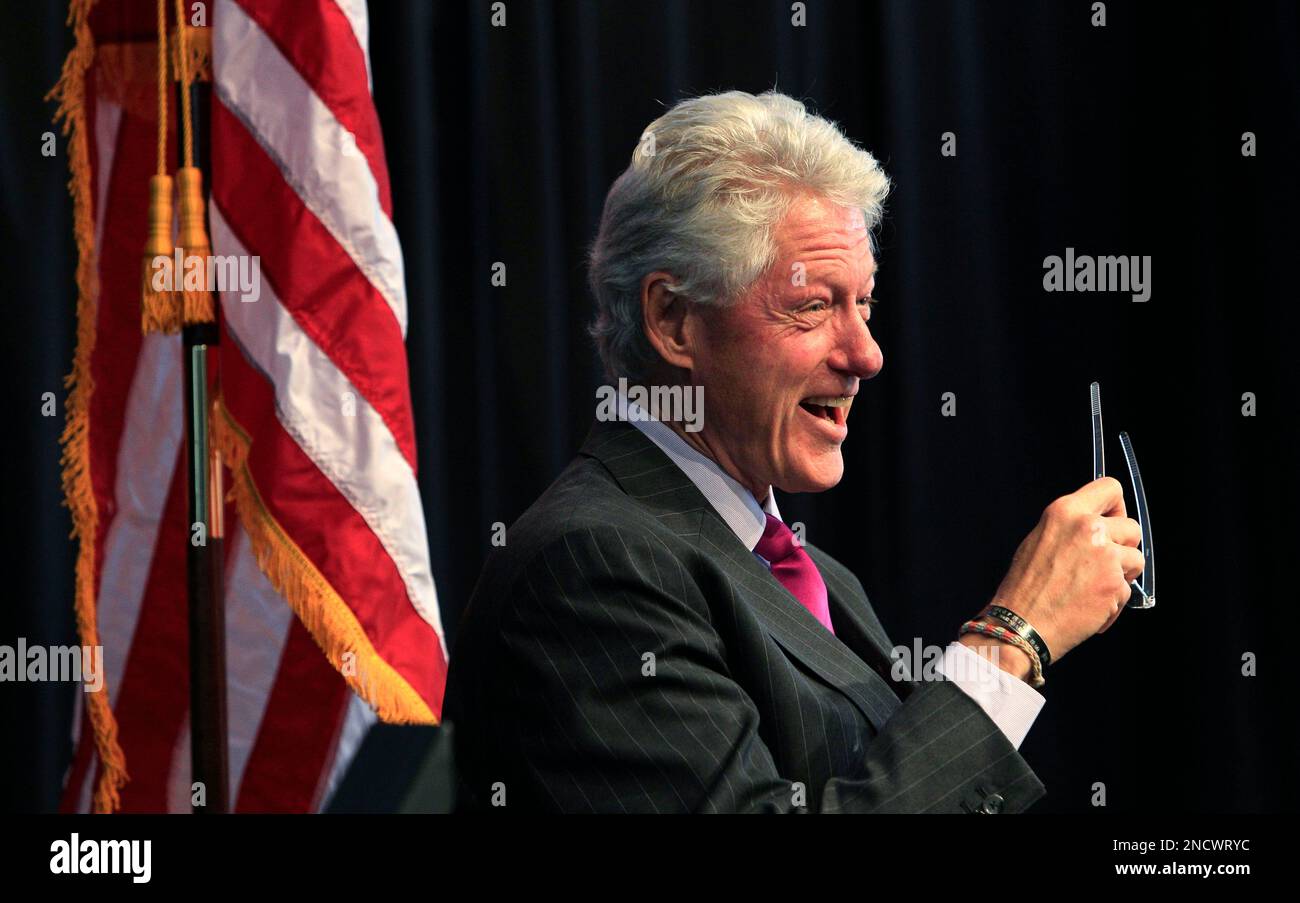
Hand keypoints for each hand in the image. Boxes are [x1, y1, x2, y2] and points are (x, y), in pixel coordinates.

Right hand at [984, 477, 1144, 662]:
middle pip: (1131, 527)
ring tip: (1094, 586)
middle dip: (1122, 546)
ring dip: (1121, 574)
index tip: (1113, 520)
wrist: (1021, 623)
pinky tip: (1090, 605)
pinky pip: (1128, 589)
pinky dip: (1113, 601)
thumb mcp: (1040, 540)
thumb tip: (1098, 527)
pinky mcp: (1114, 583)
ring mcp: (1104, 555)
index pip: (1110, 488)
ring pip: (1136, 559)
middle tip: (1103, 563)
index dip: (1116, 507)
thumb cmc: (1025, 587)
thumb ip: (1071, 528)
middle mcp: (1087, 527)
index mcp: (1065, 511)